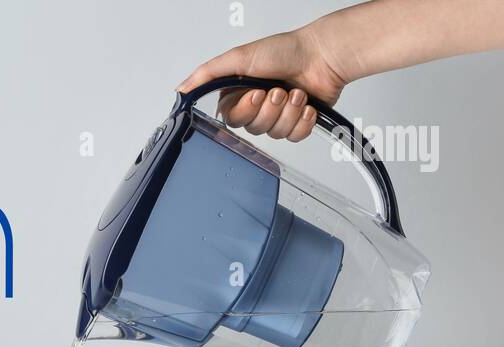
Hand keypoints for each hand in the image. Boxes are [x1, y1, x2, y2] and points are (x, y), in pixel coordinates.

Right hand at [177, 28, 347, 141]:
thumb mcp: (238, 57)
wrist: (323, 55)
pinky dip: (302, 121)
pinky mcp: (297, 123)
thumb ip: (207, 74)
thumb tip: (181, 90)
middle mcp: (257, 106)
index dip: (246, 109)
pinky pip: (294, 137)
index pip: (232, 118)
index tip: (257, 93)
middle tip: (279, 91)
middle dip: (270, 109)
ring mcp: (278, 116)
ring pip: (275, 133)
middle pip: (254, 128)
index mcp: (239, 93)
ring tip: (296, 93)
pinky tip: (307, 105)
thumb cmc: (284, 51)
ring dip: (289, 112)